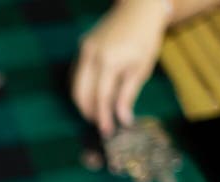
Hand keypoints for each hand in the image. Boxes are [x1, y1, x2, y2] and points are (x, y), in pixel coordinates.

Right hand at [72, 0, 169, 136]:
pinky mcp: (81, 48)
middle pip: (81, 94)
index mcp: (110, 61)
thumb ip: (128, 94)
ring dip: (82, 102)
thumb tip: (122, 119)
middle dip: (88, 112)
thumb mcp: (142, 68)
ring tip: (95, 111)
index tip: (106, 131)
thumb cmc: (145, 39)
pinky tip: (91, 95)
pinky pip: (75, 74)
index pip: (101, 97)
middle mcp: (91, 56)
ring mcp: (83, 50)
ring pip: (74, 86)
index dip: (103, 116)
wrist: (138, 10)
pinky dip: (81, 88)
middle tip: (99, 123)